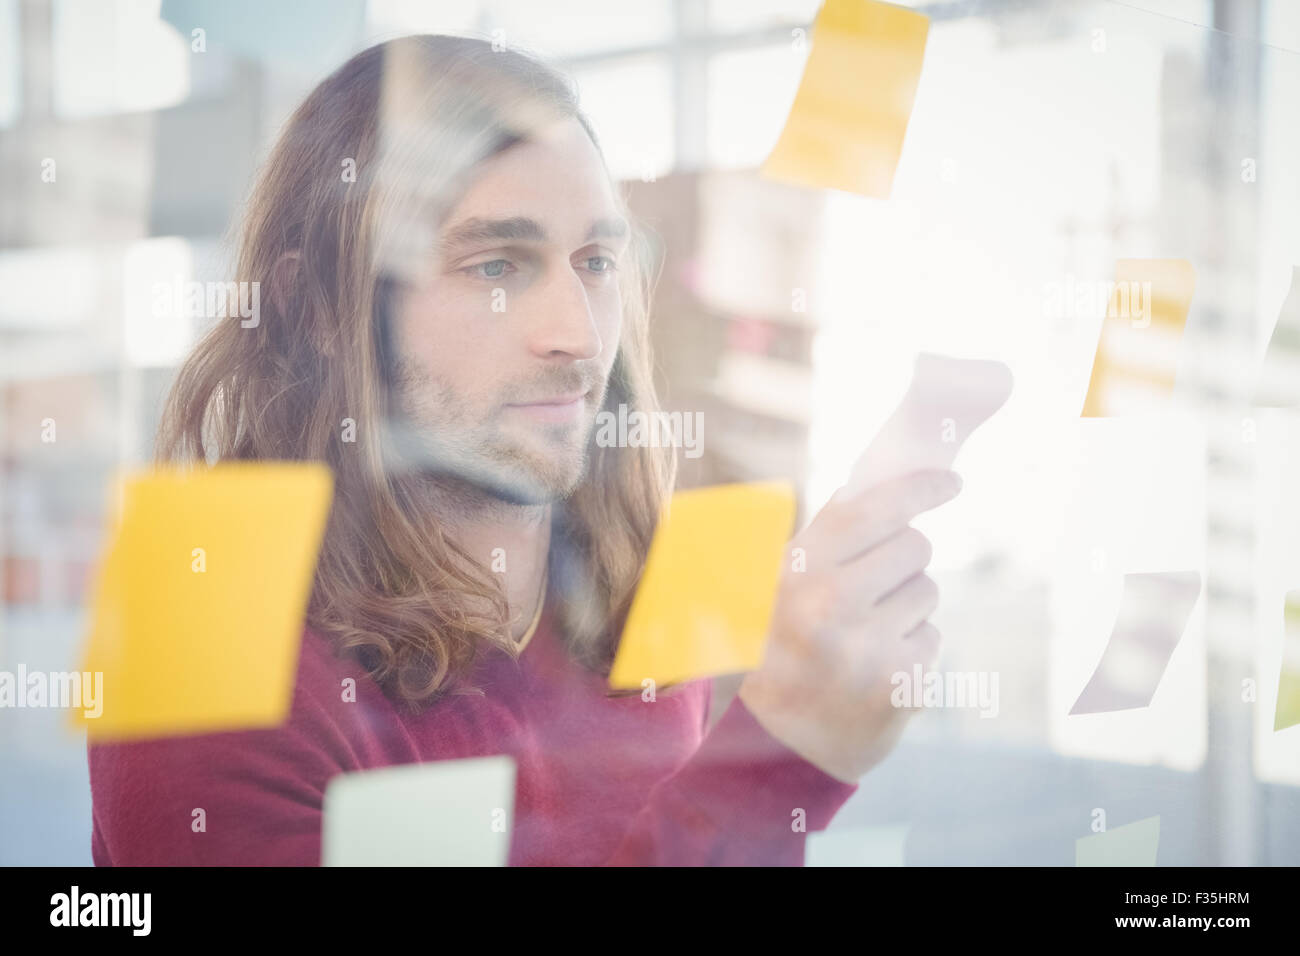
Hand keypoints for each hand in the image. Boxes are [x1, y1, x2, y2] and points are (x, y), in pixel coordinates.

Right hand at [737, 469, 961, 783]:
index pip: (868, 510)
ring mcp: (867, 645)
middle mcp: (828, 604)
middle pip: (914, 546)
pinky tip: (879, 666)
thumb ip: (822, 538)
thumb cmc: (785, 648)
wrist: (784, 743)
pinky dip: (913, 647)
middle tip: (875, 589)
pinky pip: (932, 636)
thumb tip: (872, 484)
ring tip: (868, 635)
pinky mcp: (901, 681)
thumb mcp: (781, 587)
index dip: (918, 488)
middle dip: (905, 560)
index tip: (951, 482)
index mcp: (795, 571)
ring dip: (908, 607)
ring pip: (927, 591)